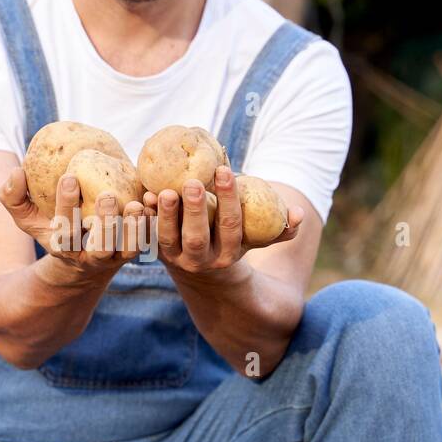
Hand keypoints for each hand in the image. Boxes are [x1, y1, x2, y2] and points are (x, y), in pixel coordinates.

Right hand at [0, 167, 155, 276]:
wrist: (84, 260)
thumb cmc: (52, 227)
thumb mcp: (27, 217)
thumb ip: (12, 196)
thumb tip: (16, 172)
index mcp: (64, 247)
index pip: (64, 231)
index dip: (66, 205)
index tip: (69, 177)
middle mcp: (91, 256)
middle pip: (101, 248)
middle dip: (104, 223)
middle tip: (106, 195)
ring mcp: (116, 255)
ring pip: (129, 249)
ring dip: (134, 228)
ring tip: (135, 204)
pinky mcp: (135, 249)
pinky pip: (148, 240)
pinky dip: (151, 225)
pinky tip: (151, 202)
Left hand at [143, 165, 302, 277]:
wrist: (200, 271)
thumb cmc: (232, 240)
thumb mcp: (256, 239)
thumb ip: (279, 228)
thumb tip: (300, 215)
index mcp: (228, 255)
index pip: (231, 227)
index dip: (229, 200)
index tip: (226, 171)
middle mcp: (201, 261)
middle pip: (197, 238)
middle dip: (195, 211)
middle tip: (193, 182)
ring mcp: (175, 259)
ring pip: (168, 240)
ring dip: (166, 216)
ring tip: (164, 191)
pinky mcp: (154, 253)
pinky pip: (146, 237)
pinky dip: (143, 220)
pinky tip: (142, 198)